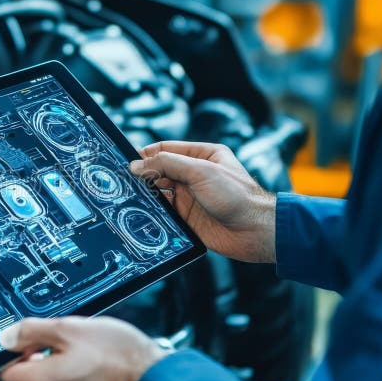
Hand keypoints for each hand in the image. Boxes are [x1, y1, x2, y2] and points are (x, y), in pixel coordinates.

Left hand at [0, 316, 170, 380]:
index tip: (32, 342)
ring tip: (89, 361)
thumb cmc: (121, 360)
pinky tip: (97, 376)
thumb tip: (7, 336)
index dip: (17, 351)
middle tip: (69, 346)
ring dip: (61, 375)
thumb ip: (32, 331)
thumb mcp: (71, 328)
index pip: (5, 371)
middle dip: (42, 362)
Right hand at [130, 141, 276, 263]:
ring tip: (132, 196)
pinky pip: (164, 212)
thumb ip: (168, 164)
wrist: (255, 232)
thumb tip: (138, 164)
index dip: (148, 154)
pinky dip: (154, 211)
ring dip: (147, 194)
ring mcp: (191, 196)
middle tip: (126, 181)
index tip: (129, 161)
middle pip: (161, 170)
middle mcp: (196, 174)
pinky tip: (144, 211)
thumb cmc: (238, 196)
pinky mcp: (188, 217)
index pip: (167, 149)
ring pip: (160, 192)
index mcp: (203, 155)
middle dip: (144, 175)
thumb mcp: (201, 171)